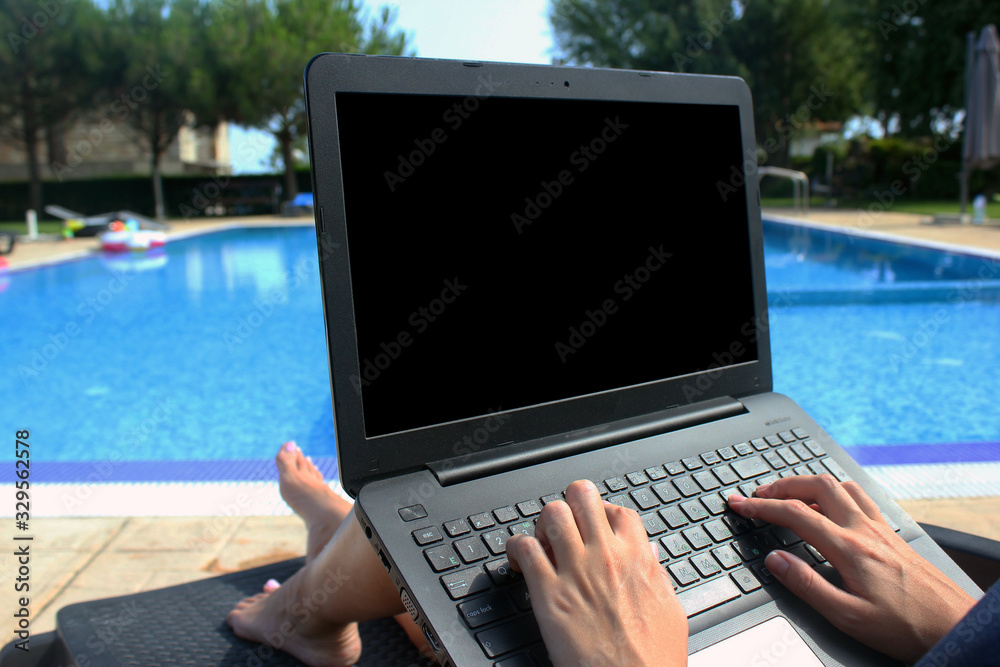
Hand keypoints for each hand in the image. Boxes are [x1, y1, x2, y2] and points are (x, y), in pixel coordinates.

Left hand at [506, 480, 686, 666]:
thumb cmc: (652, 658)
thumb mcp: (669, 610)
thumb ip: (656, 576)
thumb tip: (648, 554)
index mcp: (637, 558)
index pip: (616, 510)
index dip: (600, 513)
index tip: (592, 526)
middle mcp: (605, 556)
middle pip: (581, 496)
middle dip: (569, 505)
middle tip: (564, 525)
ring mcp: (576, 571)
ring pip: (551, 514)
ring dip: (542, 524)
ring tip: (541, 542)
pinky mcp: (548, 593)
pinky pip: (524, 549)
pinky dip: (515, 548)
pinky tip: (518, 560)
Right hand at [727, 475, 975, 662]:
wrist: (955, 627)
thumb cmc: (905, 628)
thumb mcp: (847, 617)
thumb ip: (807, 585)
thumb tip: (775, 560)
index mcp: (849, 549)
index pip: (795, 514)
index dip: (761, 507)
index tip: (740, 505)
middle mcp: (865, 530)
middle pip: (816, 485)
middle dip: (781, 485)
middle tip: (759, 496)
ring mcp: (881, 528)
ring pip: (840, 485)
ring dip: (808, 483)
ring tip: (789, 495)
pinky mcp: (893, 534)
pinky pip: (861, 496)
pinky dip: (836, 491)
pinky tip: (833, 504)